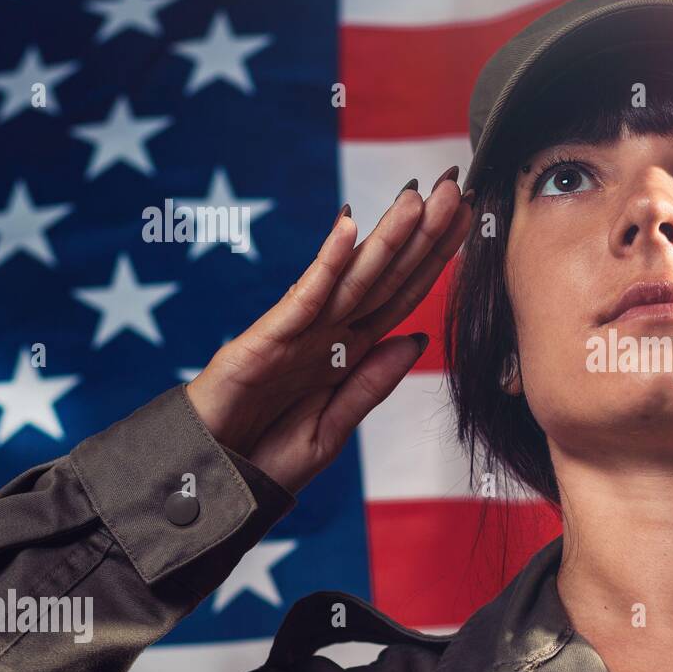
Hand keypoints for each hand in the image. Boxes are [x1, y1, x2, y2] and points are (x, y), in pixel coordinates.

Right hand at [185, 169, 471, 494]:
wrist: (205, 486)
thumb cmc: (261, 460)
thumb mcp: (332, 430)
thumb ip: (371, 384)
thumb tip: (418, 339)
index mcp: (347, 353)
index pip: (402, 296)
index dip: (435, 258)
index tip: (467, 220)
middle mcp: (327, 335)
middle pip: (385, 277)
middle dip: (422, 233)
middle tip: (456, 184)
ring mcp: (295, 334)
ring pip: (352, 279)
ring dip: (386, 238)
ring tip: (416, 198)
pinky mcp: (263, 343)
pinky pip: (303, 300)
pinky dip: (326, 266)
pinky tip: (348, 230)